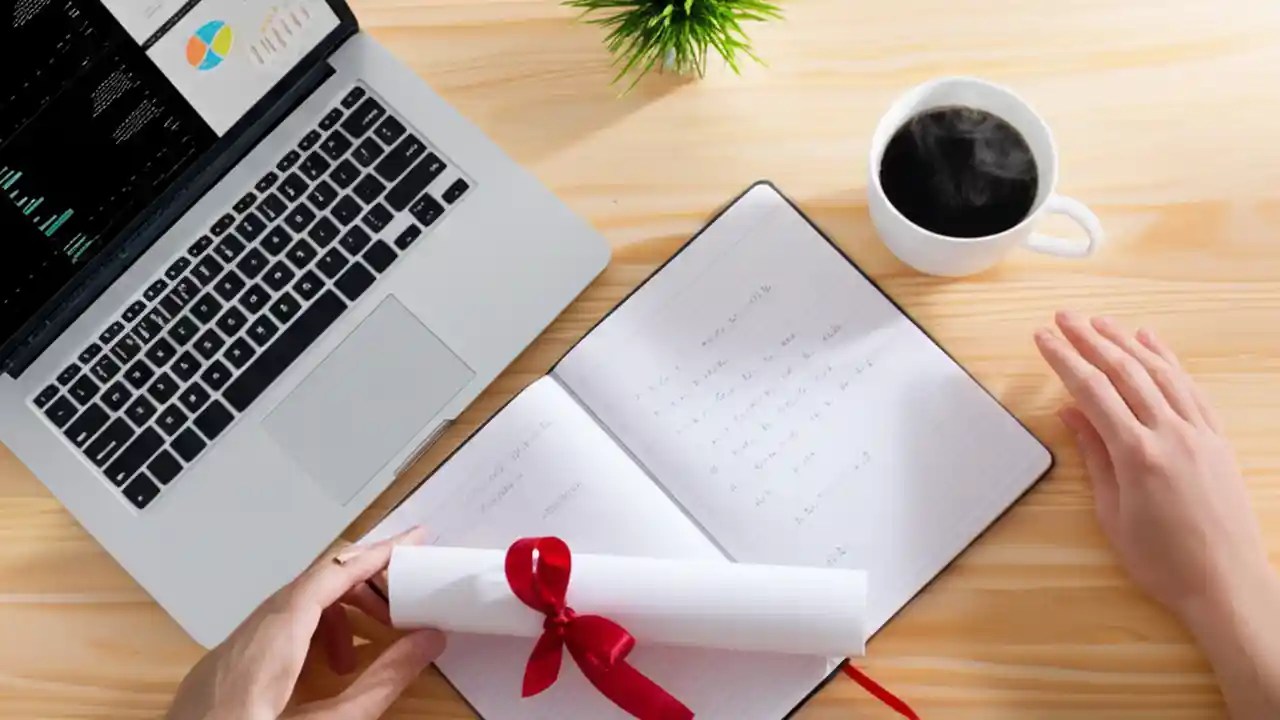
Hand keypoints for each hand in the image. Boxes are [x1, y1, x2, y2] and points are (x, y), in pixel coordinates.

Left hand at [166, 527, 444, 719]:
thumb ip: (378, 685)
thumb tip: (425, 643)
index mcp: (270, 642)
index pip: (327, 576)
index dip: (373, 555)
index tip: (411, 542)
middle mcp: (243, 638)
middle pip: (310, 586)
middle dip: (361, 588)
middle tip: (404, 606)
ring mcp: (226, 656)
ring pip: (289, 609)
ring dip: (336, 616)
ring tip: (364, 653)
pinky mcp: (218, 676)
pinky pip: (270, 633)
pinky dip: (309, 637)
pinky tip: (324, 674)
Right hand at [1033, 312, 1268, 620]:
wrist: (1226, 583)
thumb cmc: (1163, 560)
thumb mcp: (1112, 512)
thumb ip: (1093, 456)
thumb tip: (1071, 413)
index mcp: (1138, 455)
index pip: (1092, 391)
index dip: (1063, 359)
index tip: (1043, 338)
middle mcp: (1171, 435)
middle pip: (1124, 371)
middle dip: (1089, 339)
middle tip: (1063, 317)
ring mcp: (1199, 433)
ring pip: (1159, 371)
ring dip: (1126, 341)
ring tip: (1099, 321)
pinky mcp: (1217, 439)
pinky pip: (1189, 387)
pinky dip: (1168, 360)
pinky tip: (1150, 342)